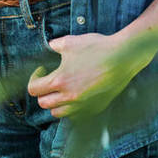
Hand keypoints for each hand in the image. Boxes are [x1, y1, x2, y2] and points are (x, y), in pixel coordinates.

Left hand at [27, 31, 150, 119]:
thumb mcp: (71, 42)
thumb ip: (55, 45)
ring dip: (56, 103)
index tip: (41, 71)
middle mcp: (69, 97)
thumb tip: (49, 46)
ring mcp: (82, 106)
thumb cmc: (97, 48)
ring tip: (62, 90)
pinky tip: (76, 95)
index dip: (34, 78)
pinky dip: (71, 108)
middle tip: (49, 81)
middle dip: (43, 93)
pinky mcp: (94, 108)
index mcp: (59, 81)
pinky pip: (75, 115)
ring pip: (58, 113)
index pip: (34, 89)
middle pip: (44, 104)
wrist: (123, 57)